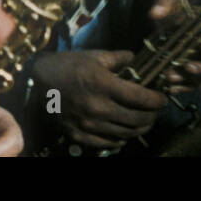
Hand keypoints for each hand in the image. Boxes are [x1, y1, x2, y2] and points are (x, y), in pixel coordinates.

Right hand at [30, 50, 165, 149]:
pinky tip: (124, 133)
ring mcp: (88, 125)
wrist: (37, 82)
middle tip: (155, 111)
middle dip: (153, 116)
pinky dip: (121, 140)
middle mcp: (98, 107)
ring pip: (126, 134)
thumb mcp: (94, 56)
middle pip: (138, 119)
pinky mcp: (79, 136)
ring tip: (144, 121)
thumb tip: (135, 58)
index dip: (157, 100)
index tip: (162, 98)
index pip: (141, 98)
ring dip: (140, 129)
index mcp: (103, 84)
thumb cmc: (67, 65)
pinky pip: (108, 144)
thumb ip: (118, 58)